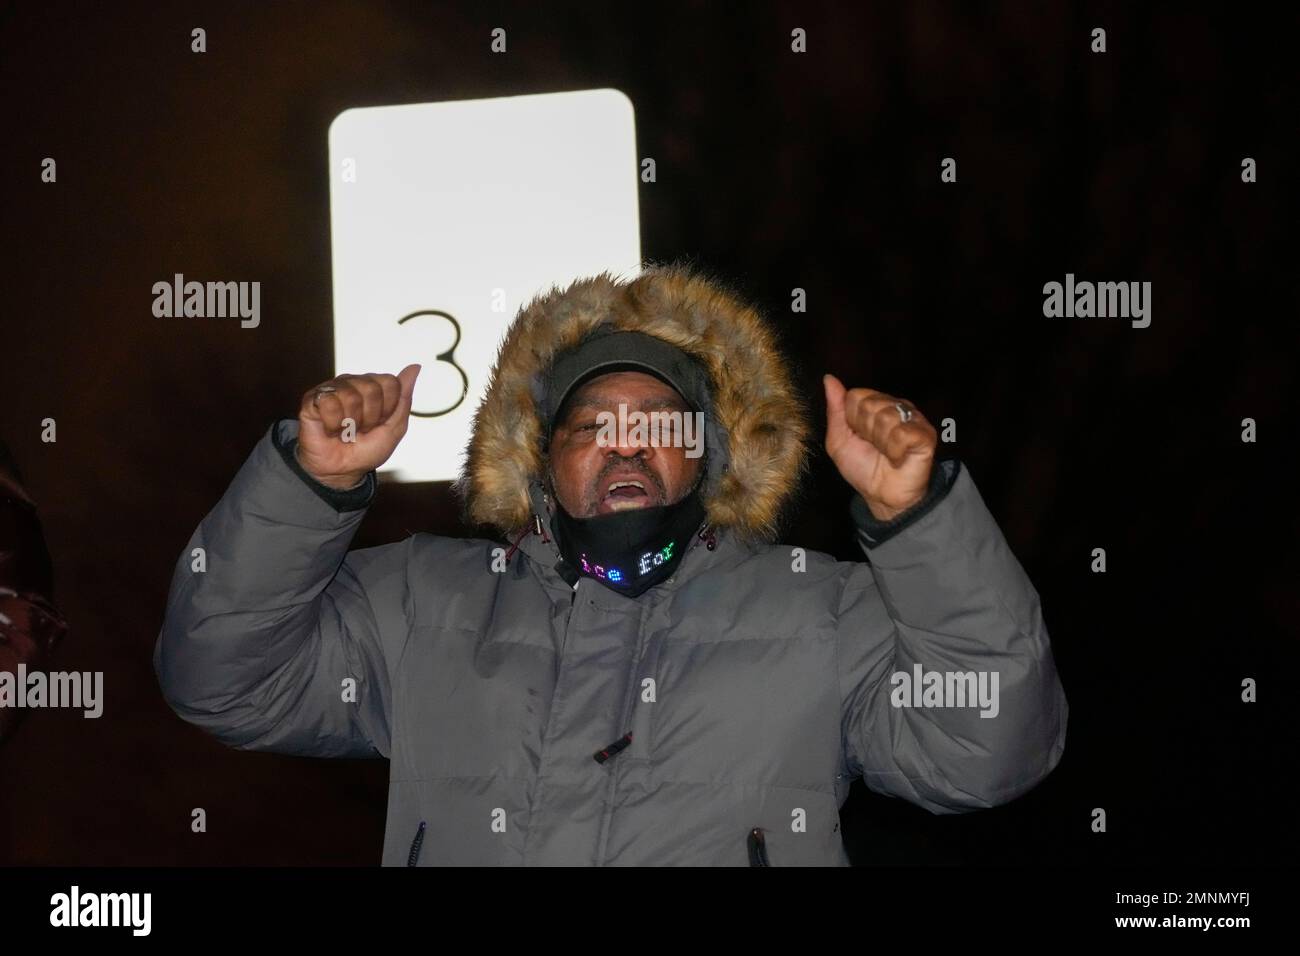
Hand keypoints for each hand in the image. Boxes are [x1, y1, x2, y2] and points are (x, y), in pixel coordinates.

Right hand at [297, 364, 420, 488]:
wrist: (342, 472)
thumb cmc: (366, 450)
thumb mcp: (395, 427)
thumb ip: (404, 397)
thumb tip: (415, 367)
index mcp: (373, 386)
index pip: (391, 383)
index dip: (388, 409)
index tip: (379, 423)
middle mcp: (352, 383)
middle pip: (372, 389)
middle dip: (370, 417)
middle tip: (360, 429)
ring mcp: (332, 390)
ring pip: (351, 396)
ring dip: (351, 423)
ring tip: (345, 430)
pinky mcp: (312, 400)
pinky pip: (329, 404)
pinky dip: (333, 425)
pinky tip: (330, 429)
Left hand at [823, 373, 936, 520]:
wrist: (882, 497)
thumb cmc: (862, 468)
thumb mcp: (839, 440)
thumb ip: (835, 410)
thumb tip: (829, 379)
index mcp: (875, 404)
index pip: (855, 395)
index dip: (852, 420)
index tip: (859, 437)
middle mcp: (896, 406)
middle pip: (869, 404)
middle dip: (865, 432)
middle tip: (874, 447)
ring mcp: (913, 418)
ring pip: (885, 417)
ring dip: (880, 443)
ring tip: (886, 454)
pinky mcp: (926, 434)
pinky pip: (901, 433)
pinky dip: (894, 451)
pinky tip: (898, 458)